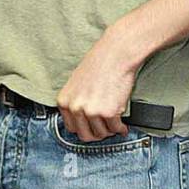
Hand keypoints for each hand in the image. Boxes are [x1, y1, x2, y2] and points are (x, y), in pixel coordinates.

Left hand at [56, 25, 140, 141]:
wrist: (116, 54)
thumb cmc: (100, 63)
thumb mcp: (77, 83)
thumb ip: (76, 102)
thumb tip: (83, 120)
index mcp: (64, 101)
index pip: (71, 128)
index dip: (84, 128)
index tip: (92, 127)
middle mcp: (75, 108)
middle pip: (85, 135)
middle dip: (97, 134)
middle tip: (105, 128)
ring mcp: (92, 111)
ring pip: (101, 134)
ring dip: (110, 131)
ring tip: (115, 123)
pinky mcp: (109, 113)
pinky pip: (116, 129)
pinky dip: (121, 129)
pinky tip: (123, 125)